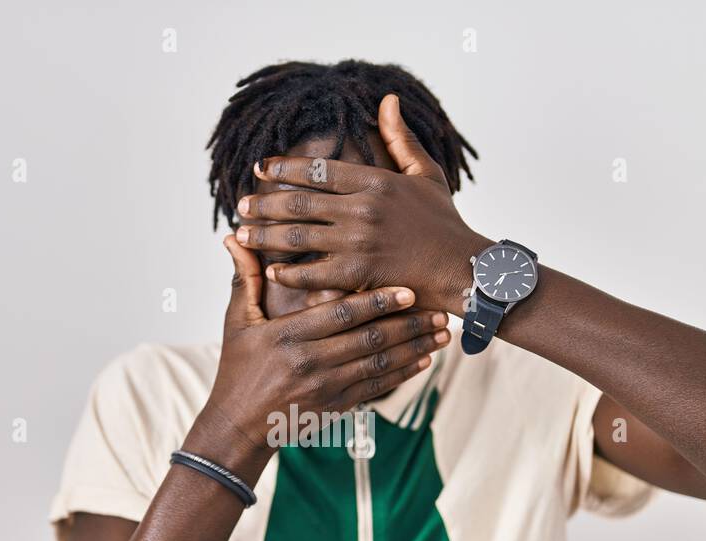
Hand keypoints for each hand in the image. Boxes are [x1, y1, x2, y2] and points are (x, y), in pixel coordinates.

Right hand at [189, 235, 451, 471]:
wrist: (238, 425)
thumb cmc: (238, 368)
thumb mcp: (237, 323)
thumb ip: (245, 279)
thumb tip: (234, 237)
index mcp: (288, 336)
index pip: (342, 315)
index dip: (378, 302)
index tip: (408, 290)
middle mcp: (310, 362)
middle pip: (370, 339)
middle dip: (409, 324)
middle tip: (439, 309)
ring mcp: (325, 387)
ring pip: (379, 364)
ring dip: (415, 348)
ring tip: (442, 332)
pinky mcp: (335, 406)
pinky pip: (376, 387)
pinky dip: (403, 374)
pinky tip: (424, 361)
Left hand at [233, 93, 489, 316]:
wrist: (464, 267)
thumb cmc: (445, 223)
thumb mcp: (425, 173)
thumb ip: (400, 139)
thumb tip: (388, 100)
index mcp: (375, 182)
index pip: (318, 170)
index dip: (284, 168)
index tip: (261, 168)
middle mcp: (363, 209)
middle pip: (301, 202)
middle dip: (265, 202)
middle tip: (241, 204)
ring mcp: (360, 243)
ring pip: (301, 236)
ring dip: (267, 235)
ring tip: (243, 234)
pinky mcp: (361, 275)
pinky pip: (315, 274)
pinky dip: (290, 273)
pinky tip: (270, 270)